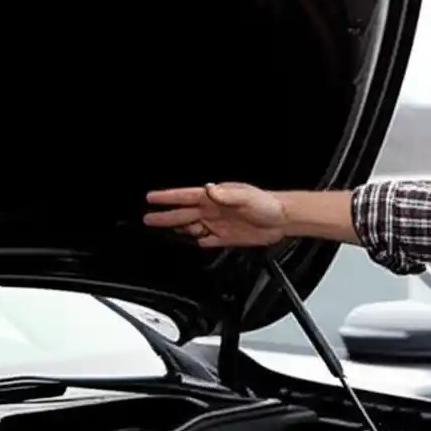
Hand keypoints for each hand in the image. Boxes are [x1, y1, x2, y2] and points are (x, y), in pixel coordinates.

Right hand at [143, 182, 287, 247]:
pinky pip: (209, 240)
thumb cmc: (267, 204)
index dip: (167, 198)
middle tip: (147, 218)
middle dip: (165, 216)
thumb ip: (226, 194)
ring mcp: (220, 223)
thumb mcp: (246, 196)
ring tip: (164, 230)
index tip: (151, 198)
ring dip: (180, 229)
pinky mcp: (228, 236)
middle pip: (183, 213)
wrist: (283, 219)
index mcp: (215, 197)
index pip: (185, 196)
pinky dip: (200, 241)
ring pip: (193, 226)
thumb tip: (209, 189)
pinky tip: (194, 241)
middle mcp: (215, 210)